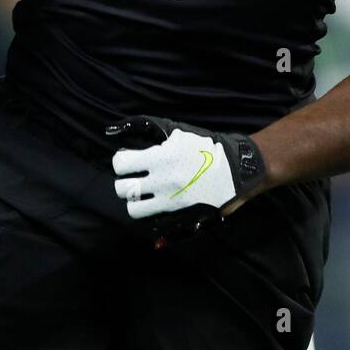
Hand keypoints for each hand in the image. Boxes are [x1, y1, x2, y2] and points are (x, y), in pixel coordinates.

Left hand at [105, 114, 266, 225]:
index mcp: (160, 158)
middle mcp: (162, 183)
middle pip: (123, 189)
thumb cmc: (204, 146)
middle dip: (126, 181)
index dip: (121, 161)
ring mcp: (171, 202)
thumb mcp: (174, 130)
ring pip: (134, 209)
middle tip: (135, 177)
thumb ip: (143, 127)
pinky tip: (158, 203)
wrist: (238, 168)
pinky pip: (154, 223)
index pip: (121, 164)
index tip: (129, 159)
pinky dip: (152, 214)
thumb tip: (111, 129)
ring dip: (136, 200)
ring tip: (145, 193)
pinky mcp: (180, 216)